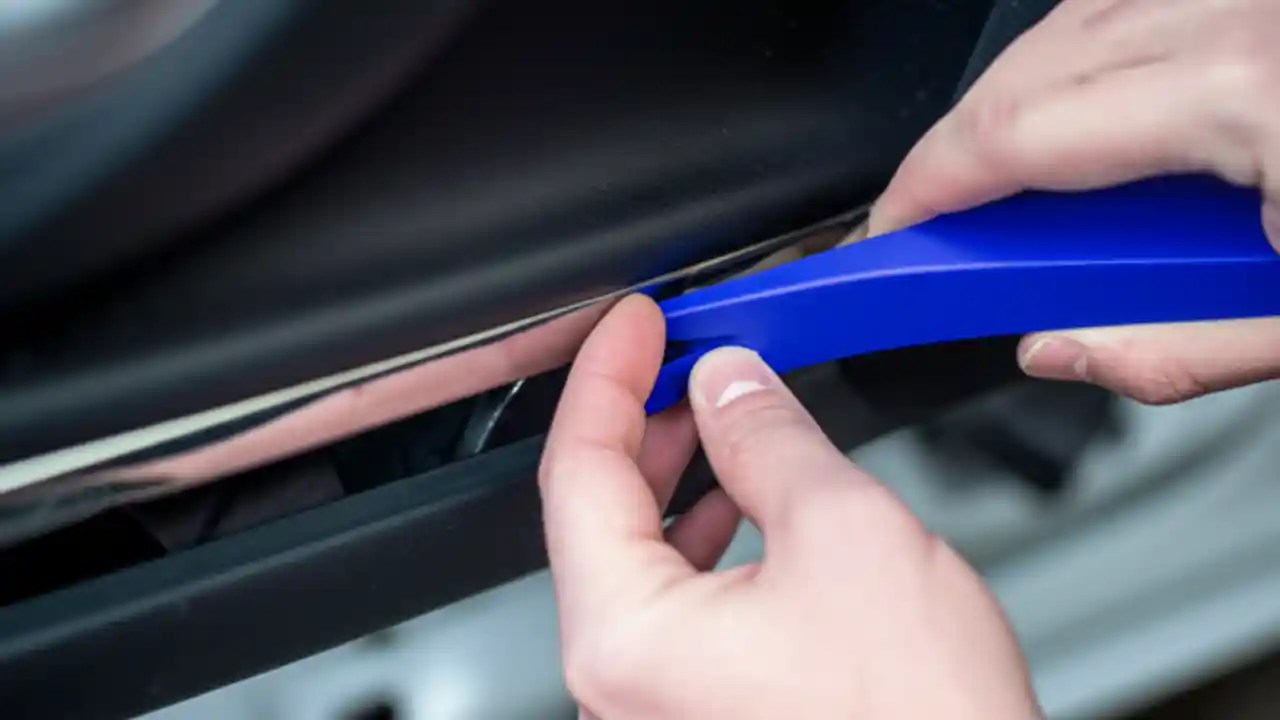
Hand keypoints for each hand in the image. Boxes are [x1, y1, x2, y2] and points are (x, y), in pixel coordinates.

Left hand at [538, 295, 1038, 718]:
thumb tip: (730, 385)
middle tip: (676, 360)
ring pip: (637, 563)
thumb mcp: (844, 535)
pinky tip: (741, 507)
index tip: (634, 326)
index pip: (577, 470)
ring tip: (715, 420)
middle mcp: (619, 686)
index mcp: (626, 638)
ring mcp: (656, 709)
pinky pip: (672, 611)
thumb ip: (768, 440)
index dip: (606, 377)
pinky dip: (700, 543)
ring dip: (673, 479)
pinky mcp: (700, 718)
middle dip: (640, 423)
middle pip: (598, 516)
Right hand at [870, 0, 1279, 404]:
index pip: (1016, 132)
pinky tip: (1089, 114)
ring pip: (1066, 23)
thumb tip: (1061, 347)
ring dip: (1017, 100)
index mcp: (1248, 92)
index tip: (891, 231)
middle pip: (1022, 70)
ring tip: (1016, 181)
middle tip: (936, 224)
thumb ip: (1175, 350)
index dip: (926, 185)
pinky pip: (1122, 8)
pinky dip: (1081, 61)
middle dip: (956, 150)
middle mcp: (1240, 14)